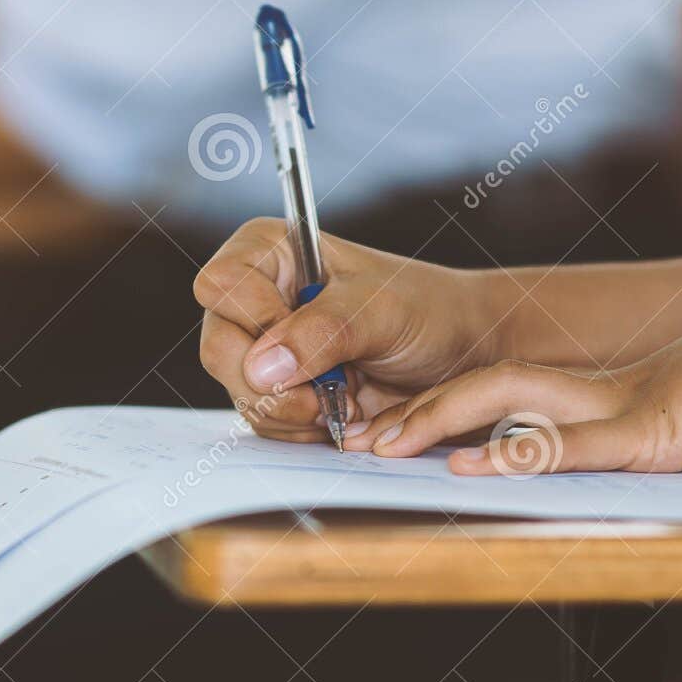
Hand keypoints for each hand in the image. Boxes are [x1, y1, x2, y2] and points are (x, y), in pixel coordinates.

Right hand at [194, 218, 504, 441]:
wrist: (462, 355)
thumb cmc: (429, 311)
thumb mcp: (382, 310)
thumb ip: (323, 331)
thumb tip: (262, 367)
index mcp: (271, 253)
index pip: (221, 286)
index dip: (255, 320)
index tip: (306, 343)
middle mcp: (256, 298)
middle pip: (219, 347)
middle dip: (273, 382)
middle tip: (327, 391)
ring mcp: (263, 350)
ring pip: (239, 393)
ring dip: (294, 410)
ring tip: (347, 398)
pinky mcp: (276, 392)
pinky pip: (263, 422)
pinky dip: (301, 429)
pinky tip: (339, 415)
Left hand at [344, 258, 681, 472]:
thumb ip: (649, 439)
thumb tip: (604, 459)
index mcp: (602, 390)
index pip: (500, 391)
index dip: (441, 408)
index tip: (390, 428)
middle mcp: (596, 388)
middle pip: (482, 385)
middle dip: (416, 411)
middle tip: (361, 435)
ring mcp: (618, 402)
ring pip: (502, 399)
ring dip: (436, 420)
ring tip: (384, 444)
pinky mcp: (652, 427)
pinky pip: (570, 442)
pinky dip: (518, 454)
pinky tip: (474, 464)